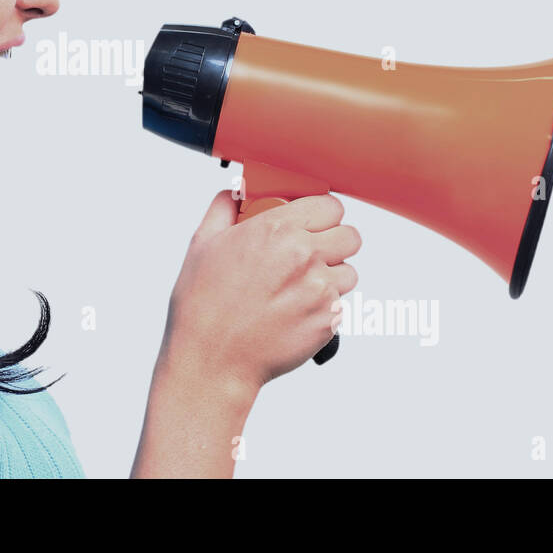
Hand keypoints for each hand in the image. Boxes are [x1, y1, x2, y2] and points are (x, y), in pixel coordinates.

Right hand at [161, 189, 361, 398]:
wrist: (211, 360)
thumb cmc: (202, 306)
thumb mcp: (203, 244)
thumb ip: (224, 209)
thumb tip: (237, 192)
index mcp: (276, 229)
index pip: (329, 205)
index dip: (320, 213)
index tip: (311, 222)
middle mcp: (305, 255)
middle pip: (350, 236)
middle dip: (332, 242)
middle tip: (309, 253)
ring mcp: (320, 290)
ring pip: (349, 272)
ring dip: (331, 276)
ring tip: (299, 287)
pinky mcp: (327, 321)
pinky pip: (339, 305)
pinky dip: (322, 307)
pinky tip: (293, 312)